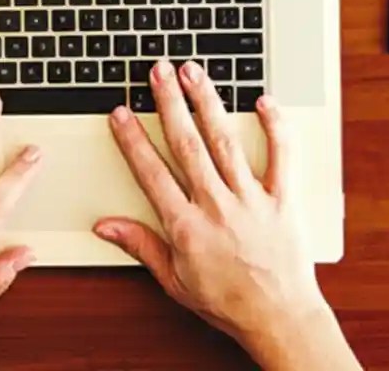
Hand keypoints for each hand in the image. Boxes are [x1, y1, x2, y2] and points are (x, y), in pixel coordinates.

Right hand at [94, 61, 359, 370]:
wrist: (277, 317)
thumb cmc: (228, 303)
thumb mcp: (174, 281)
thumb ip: (140, 246)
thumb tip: (106, 226)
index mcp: (186, 226)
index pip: (151, 172)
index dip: (133, 140)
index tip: (121, 113)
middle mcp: (216, 205)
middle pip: (186, 144)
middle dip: (169, 103)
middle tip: (158, 71)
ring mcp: (250, 198)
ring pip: (224, 141)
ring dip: (207, 103)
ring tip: (195, 72)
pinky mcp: (282, 198)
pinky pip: (280, 155)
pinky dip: (274, 127)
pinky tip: (263, 101)